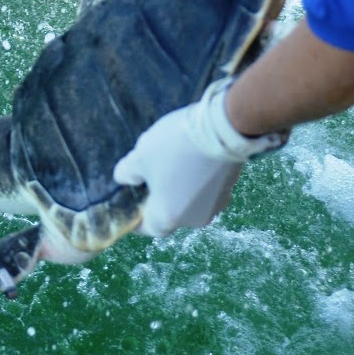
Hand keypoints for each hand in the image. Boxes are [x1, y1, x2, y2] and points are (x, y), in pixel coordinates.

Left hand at [113, 79, 286, 236]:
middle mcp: (193, 220)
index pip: (144, 226)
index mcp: (167, 218)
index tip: (127, 196)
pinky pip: (203, 191)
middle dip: (155, 197)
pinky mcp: (228, 190)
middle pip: (167, 214)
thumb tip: (125, 180)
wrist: (223, 128)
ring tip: (169, 162)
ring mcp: (214, 206)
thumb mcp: (140, 156)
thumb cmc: (175, 146)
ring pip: (186, 202)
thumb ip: (127, 173)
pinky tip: (188, 159)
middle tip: (147, 173)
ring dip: (176, 188)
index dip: (133, 213)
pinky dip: (193, 181)